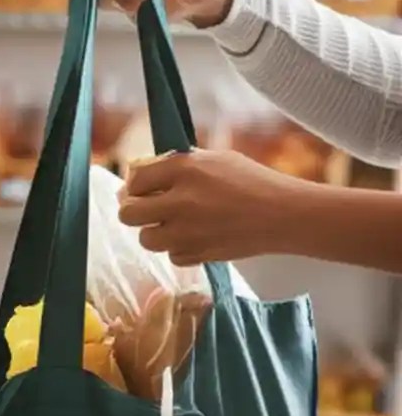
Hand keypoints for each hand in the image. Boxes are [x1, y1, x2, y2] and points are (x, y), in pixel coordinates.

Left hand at [116, 149, 308, 265]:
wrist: (286, 214)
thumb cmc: (253, 181)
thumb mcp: (214, 159)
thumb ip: (178, 164)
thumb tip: (144, 172)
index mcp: (184, 169)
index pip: (135, 179)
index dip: (134, 185)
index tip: (140, 188)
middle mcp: (181, 200)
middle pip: (128, 213)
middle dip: (133, 210)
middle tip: (144, 208)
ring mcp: (189, 231)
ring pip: (146, 239)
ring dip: (153, 232)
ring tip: (170, 224)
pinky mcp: (201, 254)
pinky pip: (172, 256)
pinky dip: (178, 249)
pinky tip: (192, 237)